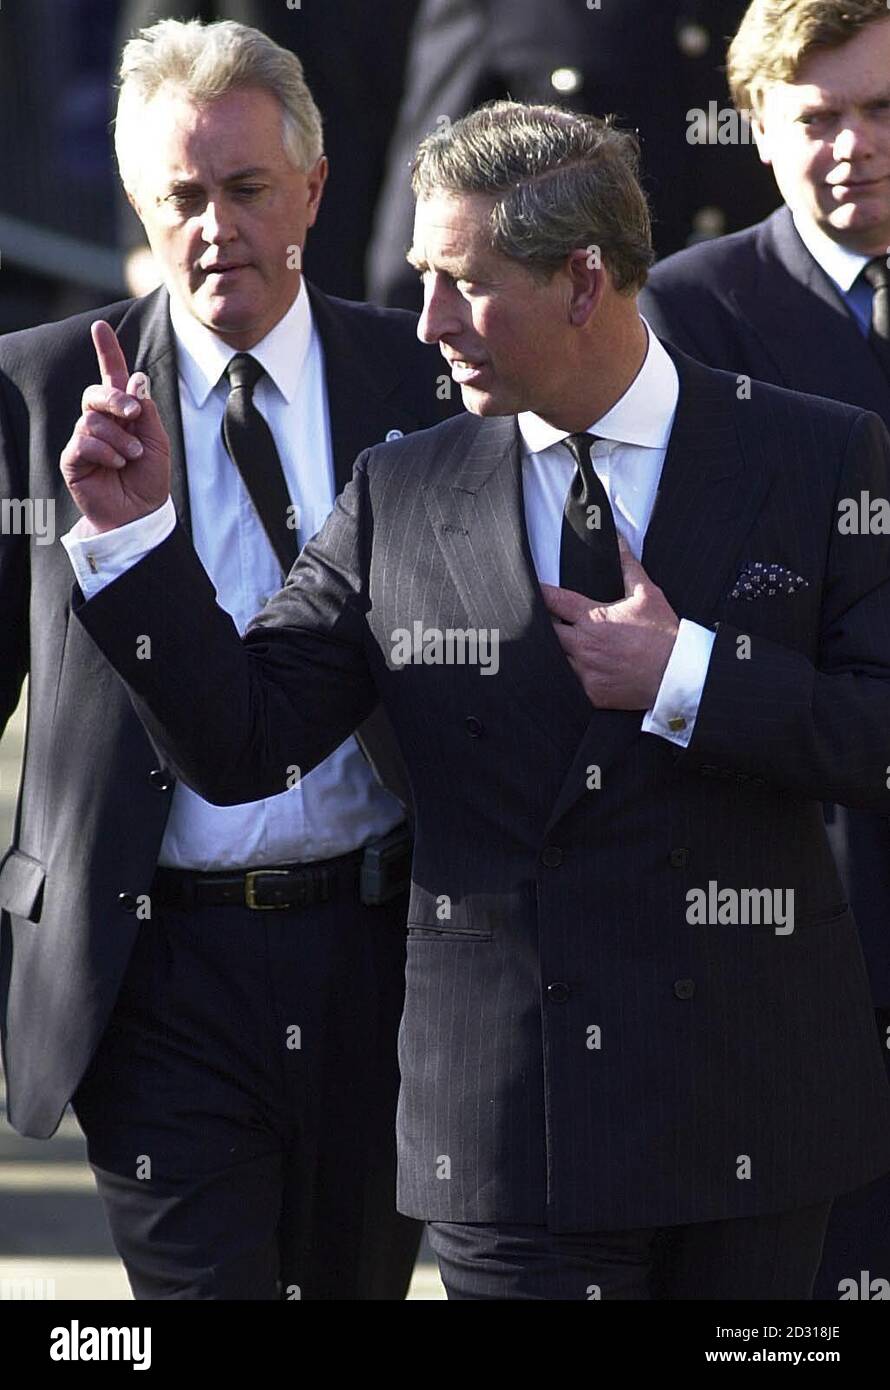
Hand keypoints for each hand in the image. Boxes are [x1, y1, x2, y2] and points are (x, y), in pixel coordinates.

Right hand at [60, 320, 171, 532]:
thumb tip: (136, 379)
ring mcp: (84, 439)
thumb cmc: (149, 479)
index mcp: (123, 414)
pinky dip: (105, 452)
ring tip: (131, 458)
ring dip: (118, 439)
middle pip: (96, 393)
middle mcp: (101, 422)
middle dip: (116, 400)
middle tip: (133, 416)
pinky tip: (116, 465)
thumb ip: (147, 411)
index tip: (99, 327)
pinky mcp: (73, 458)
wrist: (139, 514)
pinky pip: (83, 442)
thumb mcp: (157, 441)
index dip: (107, 352)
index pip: (112, 377)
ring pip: (92, 419)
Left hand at [541, 539, 679, 708]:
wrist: (676, 673)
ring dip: (549, 652)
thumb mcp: (647, 594)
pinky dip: (561, 678)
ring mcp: (585, 670)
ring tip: (545, 648)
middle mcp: (584, 644)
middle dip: (540, 626)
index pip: (553, 601)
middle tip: (536, 622)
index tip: (532, 590)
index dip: (539, 594)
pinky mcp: (590, 692)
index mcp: (593, 618)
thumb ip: (628, 566)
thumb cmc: (663, 634)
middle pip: (544, 632)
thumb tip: (618, 541)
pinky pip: (565, 685)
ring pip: (551, 660)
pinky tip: (560, 673)